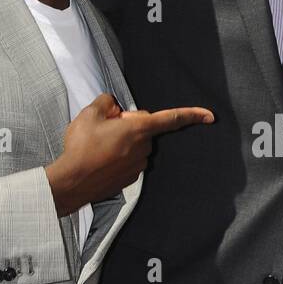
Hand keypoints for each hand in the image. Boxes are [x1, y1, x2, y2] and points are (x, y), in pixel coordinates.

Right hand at [44, 93, 214, 215]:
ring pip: (135, 145)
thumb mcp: (90, 113)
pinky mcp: (129, 179)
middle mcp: (144, 149)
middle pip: (144, 129)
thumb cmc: (82, 147)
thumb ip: (107, 102)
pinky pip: (127, 161)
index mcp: (139, 129)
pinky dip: (116, 157)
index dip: (192, 115)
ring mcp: (137, 166)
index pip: (171, 118)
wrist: (72, 181)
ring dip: (121, 142)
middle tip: (105, 128)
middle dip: (129, 125)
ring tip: (97, 146)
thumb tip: (115, 107)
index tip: (211, 116)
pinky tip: (99, 159)